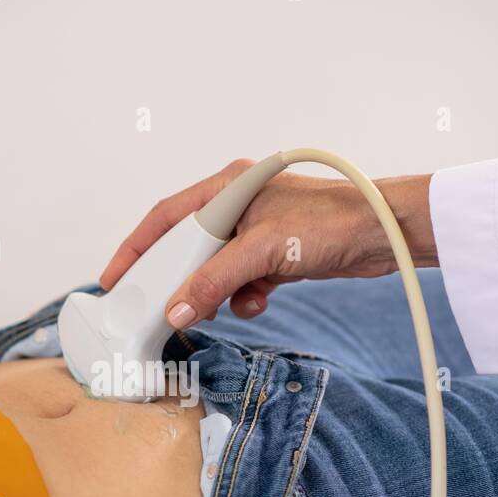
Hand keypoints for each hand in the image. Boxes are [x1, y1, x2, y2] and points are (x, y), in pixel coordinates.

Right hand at [98, 160, 436, 328]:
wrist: (383, 234)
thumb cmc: (332, 221)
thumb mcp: (263, 251)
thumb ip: (215, 281)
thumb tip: (178, 309)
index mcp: (226, 187)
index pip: (165, 217)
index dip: (135, 247)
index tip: (114, 278)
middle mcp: (238, 205)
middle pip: (190, 248)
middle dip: (182, 280)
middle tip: (165, 307)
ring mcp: (257, 231)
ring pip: (217, 270)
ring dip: (218, 293)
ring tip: (223, 306)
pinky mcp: (276, 255)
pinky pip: (243, 281)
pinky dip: (245, 296)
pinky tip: (259, 300)